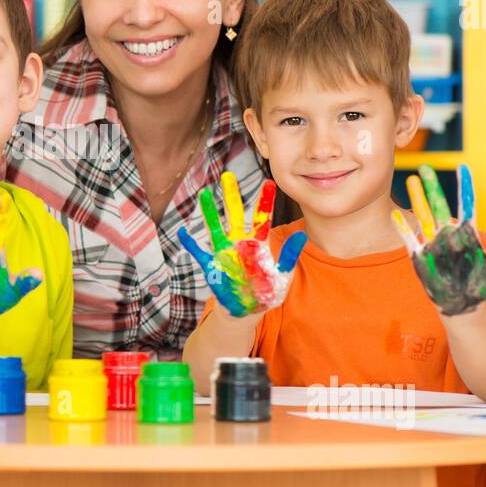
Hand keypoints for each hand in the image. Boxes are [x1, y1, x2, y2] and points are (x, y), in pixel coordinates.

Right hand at [177, 174, 305, 316]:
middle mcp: (239, 243)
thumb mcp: (282, 276)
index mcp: (258, 243)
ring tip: (204, 194)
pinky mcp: (211, 265)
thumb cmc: (266, 293)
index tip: (269, 182)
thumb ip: (289, 255)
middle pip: (234, 214)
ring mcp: (223, 252)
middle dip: (231, 195)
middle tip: (227, 175)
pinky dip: (189, 243)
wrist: (246, 311)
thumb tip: (303, 235)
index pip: (262, 217)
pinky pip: (198, 252)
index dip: (265, 201)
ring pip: (214, 227)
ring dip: (208, 212)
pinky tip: (182, 231)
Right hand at [391, 164, 485, 315]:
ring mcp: (433, 243)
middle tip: (425, 166)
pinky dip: (403, 227)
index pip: (466, 202)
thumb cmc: (481, 285)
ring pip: (423, 215)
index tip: (463, 167)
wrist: (463, 304)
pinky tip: (395, 215)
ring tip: (410, 181)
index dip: (464, 185)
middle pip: (439, 203)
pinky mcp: (420, 256)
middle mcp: (448, 233)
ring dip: (417, 199)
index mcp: (467, 232)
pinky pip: (410, 239)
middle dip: (432, 185)